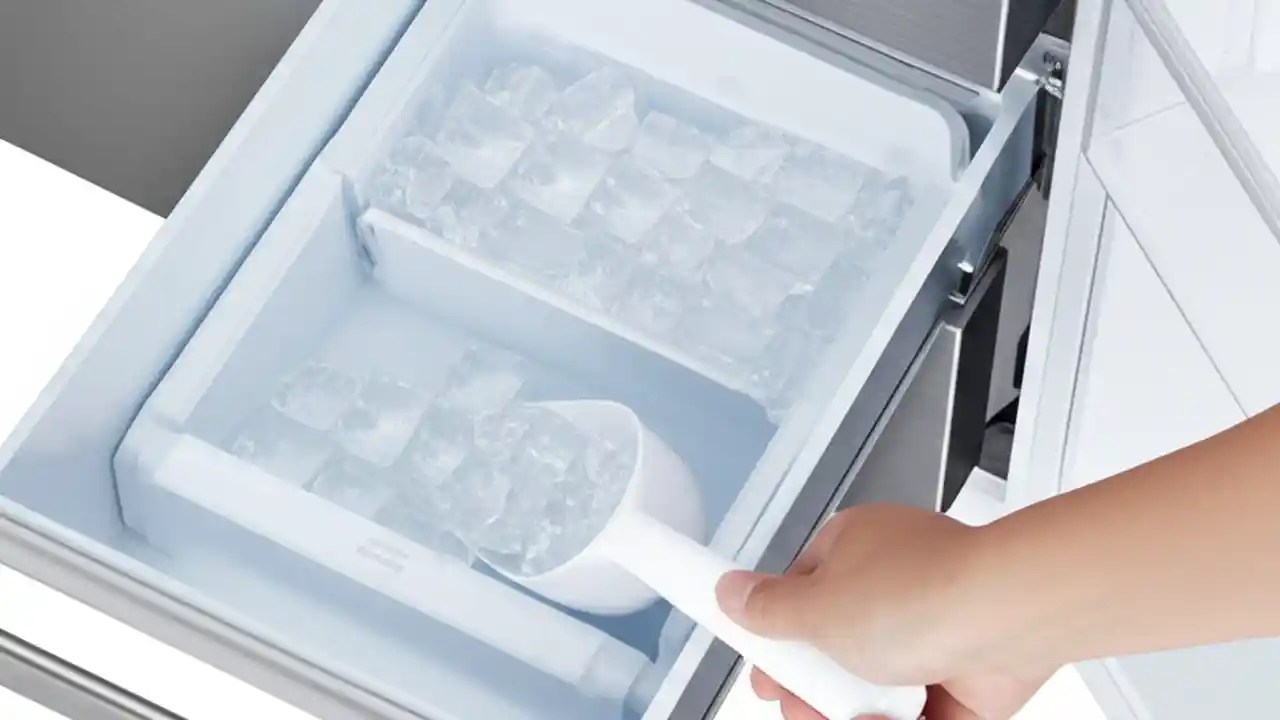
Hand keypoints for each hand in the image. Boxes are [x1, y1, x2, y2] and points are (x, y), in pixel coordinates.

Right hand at [716, 505, 1051, 718]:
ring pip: (872, 691)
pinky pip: (917, 714)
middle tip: (807, 706)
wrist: (1009, 618)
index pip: (796, 600)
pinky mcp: (961, 681)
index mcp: (849, 551)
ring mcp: (928, 635)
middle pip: (832, 655)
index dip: (776, 645)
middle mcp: (888, 589)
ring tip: (861, 715)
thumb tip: (731, 591)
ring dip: (855, 713)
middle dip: (815, 693)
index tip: (766, 676)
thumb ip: (769, 608)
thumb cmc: (922, 591)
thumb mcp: (817, 606)